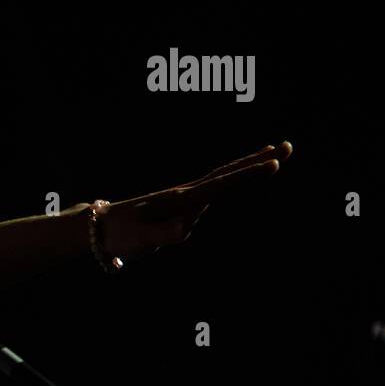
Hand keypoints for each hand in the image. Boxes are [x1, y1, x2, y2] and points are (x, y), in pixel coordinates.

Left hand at [98, 141, 292, 261]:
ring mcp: (183, 199)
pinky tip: (240, 177)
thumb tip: (187, 228)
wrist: (97, 229)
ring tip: (274, 155)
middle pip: (227, 174)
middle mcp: (184, 194)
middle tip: (287, 147)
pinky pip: (213, 191)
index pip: (220, 184)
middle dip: (257, 161)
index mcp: (179, 199)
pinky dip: (231, 181)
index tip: (272, 163)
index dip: (247, 175)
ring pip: (222, 179)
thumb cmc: (119, 235)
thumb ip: (163, 233)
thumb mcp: (140, 238)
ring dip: (248, 167)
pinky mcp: (179, 207)